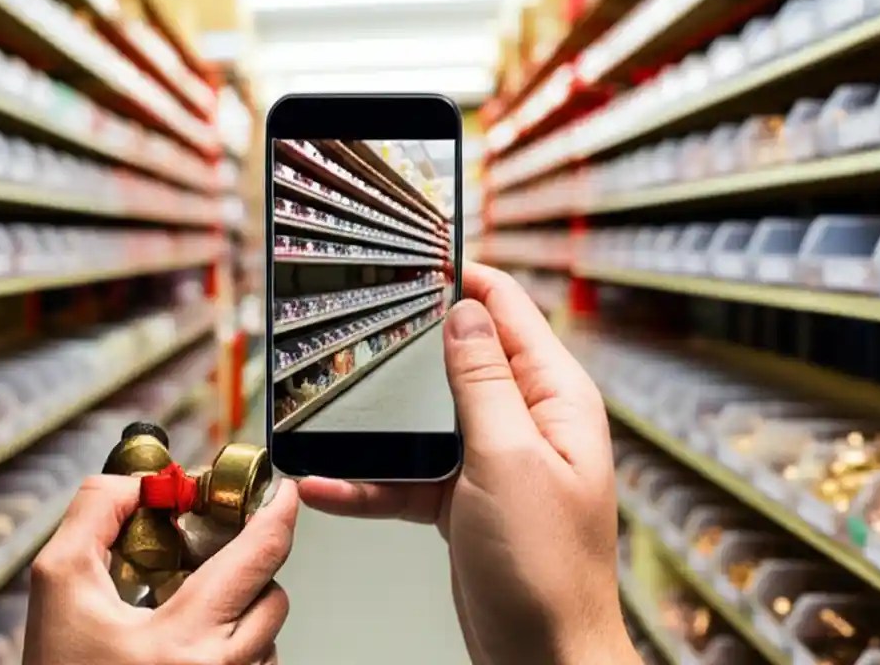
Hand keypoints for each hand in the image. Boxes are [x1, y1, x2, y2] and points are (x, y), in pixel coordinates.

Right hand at [24, 475, 297, 664]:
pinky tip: (191, 649)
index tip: (283, 492)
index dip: (279, 512)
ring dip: (241, 613)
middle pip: (275, 596)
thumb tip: (143, 482)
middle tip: (210, 558)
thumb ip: (97, 515)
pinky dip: (236, 649)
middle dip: (248, 569)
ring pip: (268, 635)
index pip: (261, 556)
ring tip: (188, 616)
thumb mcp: (59, 585)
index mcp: (183, 641)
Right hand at [299, 263, 638, 664]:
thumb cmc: (546, 569)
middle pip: (459, 359)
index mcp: (554, 398)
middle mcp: (526, 421)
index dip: (464, 278)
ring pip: (425, 419)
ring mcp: (492, 462)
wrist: (542, 657)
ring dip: (378, 420)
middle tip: (360, 320)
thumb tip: (465, 312)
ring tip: (327, 404)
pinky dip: (368, 479)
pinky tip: (325, 482)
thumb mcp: (509, 458)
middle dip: (408, 344)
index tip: (417, 255)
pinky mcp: (462, 501)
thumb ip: (483, 382)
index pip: (509, 311)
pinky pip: (408, 476)